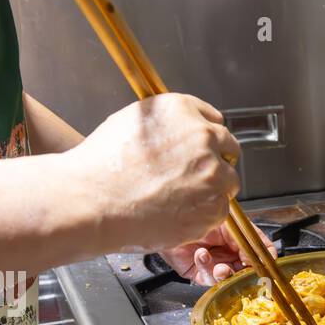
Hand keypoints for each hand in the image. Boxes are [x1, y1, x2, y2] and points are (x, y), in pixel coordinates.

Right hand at [66, 93, 240, 251]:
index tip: (200, 150)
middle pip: (229, 148)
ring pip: (228, 182)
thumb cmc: (102, 166)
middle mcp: (203, 137)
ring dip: (212, 190)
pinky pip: (220, 211)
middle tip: (194, 177)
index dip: (206, 139)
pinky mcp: (214, 206)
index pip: (214, 121)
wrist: (94, 201)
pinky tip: (177, 214)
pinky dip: (204, 215)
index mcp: (182, 110)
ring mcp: (212, 172)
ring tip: (179, 199)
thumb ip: (167, 124)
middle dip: (216, 161)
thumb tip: (180, 130)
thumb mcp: (131, 122)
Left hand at [160, 221, 276, 285]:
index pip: (260, 252)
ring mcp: (214, 263)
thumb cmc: (194, 209)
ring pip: (228, 278)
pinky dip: (206, 266)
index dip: (264, 260)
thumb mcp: (227, 219)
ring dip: (225, 274)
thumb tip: (260, 255)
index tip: (264, 265)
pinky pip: (207, 277)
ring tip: (220, 267)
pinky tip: (201, 254)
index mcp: (239, 238)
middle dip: (244, 273)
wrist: (166, 214)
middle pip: (246, 270)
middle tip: (242, 272)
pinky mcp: (199, 272)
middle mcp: (228, 252)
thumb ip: (246, 236)